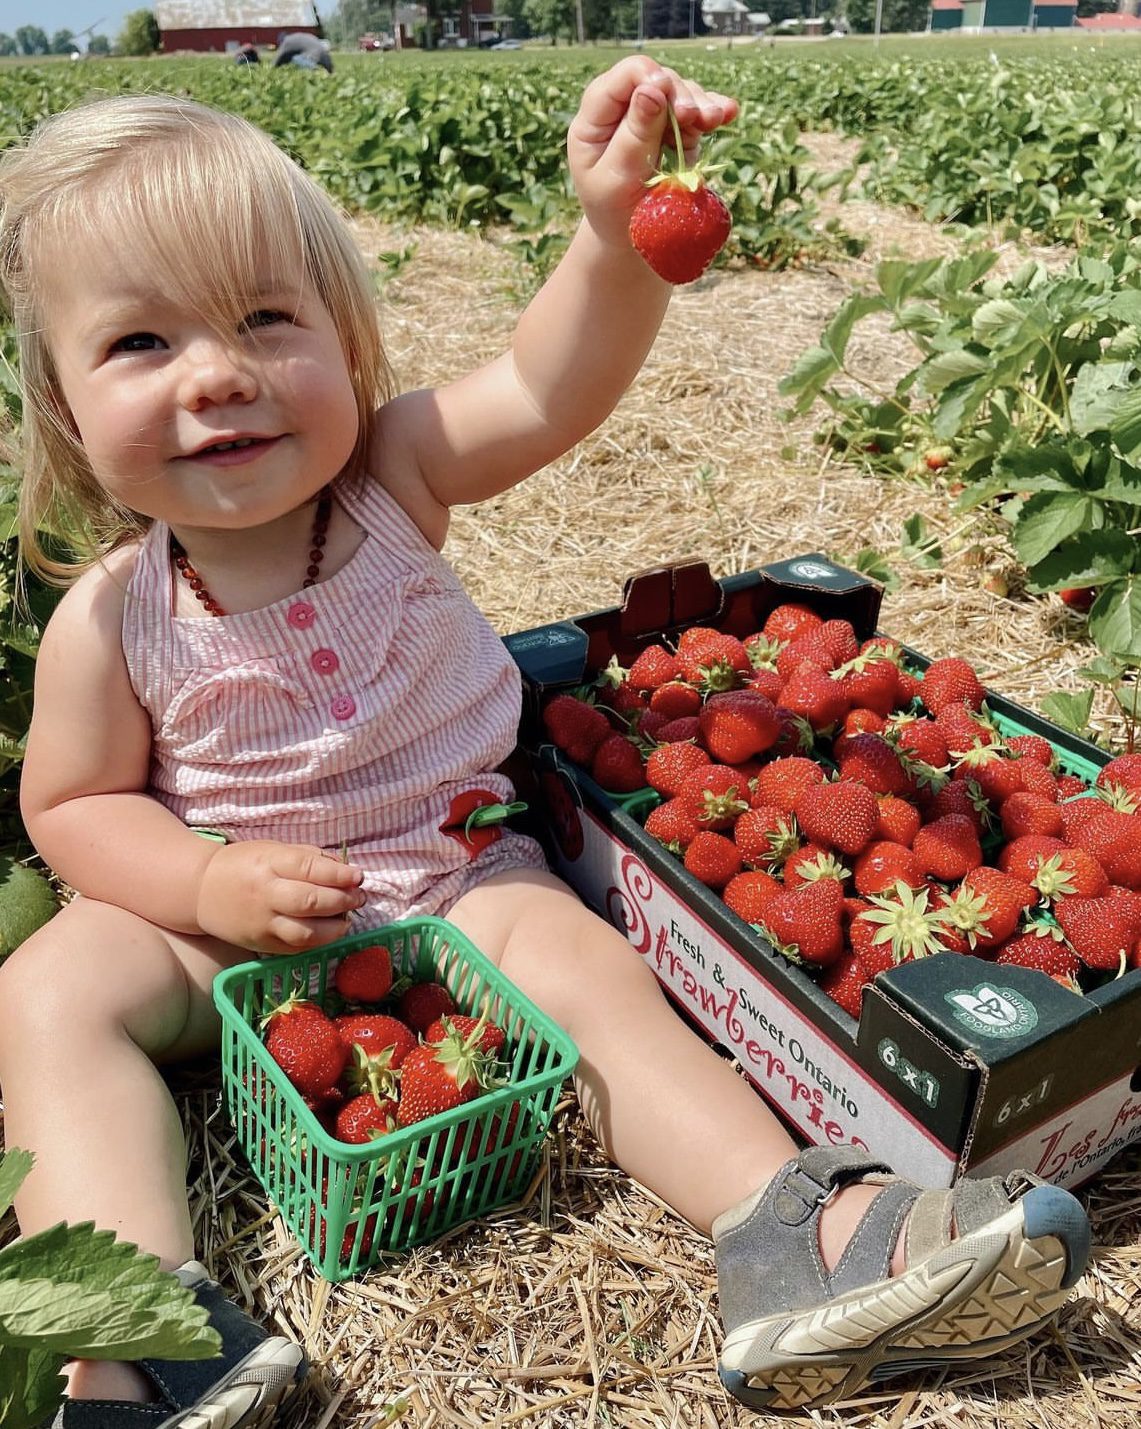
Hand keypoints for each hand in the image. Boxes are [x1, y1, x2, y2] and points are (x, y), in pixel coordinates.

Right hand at [196, 840, 365, 953]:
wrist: (202, 891)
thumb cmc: (244, 864)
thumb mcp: (274, 849)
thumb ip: (308, 857)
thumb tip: (344, 869)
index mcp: (269, 863)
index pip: (308, 868)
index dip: (338, 874)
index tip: (358, 876)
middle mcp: (265, 894)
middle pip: (310, 902)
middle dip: (342, 901)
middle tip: (359, 898)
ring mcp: (262, 923)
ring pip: (305, 933)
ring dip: (334, 928)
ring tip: (346, 919)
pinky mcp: (261, 944)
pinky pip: (296, 948)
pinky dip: (318, 942)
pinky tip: (328, 932)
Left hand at [567, 57, 738, 249]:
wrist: (631, 240)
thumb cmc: (616, 214)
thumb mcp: (618, 179)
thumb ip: (634, 136)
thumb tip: (652, 90)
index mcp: (594, 122)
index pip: (621, 79)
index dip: (648, 77)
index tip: (668, 94)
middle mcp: (622, 112)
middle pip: (656, 80)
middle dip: (679, 95)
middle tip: (694, 118)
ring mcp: (651, 118)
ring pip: (680, 92)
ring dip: (700, 104)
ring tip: (715, 120)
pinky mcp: (675, 130)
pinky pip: (696, 111)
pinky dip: (713, 111)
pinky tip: (728, 113)